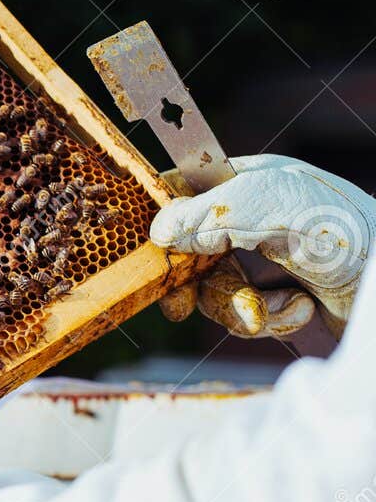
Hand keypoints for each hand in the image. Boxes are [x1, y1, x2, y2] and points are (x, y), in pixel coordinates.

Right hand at [150, 155, 374, 337]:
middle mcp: (253, 218)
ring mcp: (264, 259)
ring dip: (237, 308)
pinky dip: (269, 318)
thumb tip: (159, 230)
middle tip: (181, 305)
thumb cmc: (349, 233)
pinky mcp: (277, 297)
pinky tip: (300, 309)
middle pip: (188, 250)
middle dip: (194, 283)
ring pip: (213, 289)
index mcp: (249, 182)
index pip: (183, 191)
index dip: (161, 221)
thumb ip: (213, 212)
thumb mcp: (277, 209)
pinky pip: (243, 315)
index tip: (151, 253)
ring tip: (269, 313)